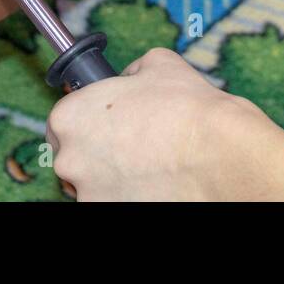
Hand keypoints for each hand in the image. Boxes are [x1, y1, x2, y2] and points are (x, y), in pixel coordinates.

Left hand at [45, 48, 267, 200]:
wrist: (220, 157)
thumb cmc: (189, 110)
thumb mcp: (158, 65)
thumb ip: (132, 71)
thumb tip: (130, 78)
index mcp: (71, 117)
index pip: (63, 121)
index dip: (88, 122)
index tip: (107, 126)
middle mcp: (70, 160)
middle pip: (75, 158)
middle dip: (99, 154)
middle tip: (134, 147)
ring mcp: (88, 196)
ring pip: (94, 187)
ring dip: (114, 180)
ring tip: (152, 169)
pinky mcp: (109, 217)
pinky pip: (113, 204)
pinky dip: (130, 198)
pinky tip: (157, 186)